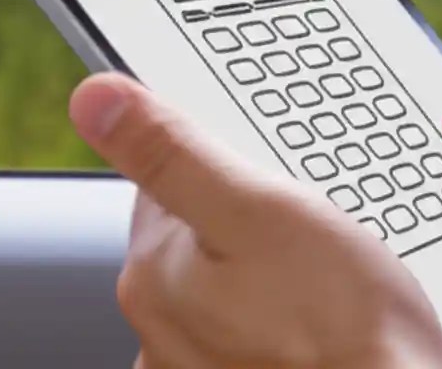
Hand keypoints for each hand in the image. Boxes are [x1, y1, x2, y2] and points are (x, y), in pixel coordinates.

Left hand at [69, 73, 441, 368]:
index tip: (269, 175)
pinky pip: (254, 327)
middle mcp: (161, 329)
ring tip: (321, 275)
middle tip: (308, 228)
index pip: (167, 182)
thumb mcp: (261, 210)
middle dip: (248, 221)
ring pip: (229, 284)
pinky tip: (319, 316)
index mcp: (153, 273)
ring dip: (266, 272)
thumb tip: (97, 100)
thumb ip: (175, 155)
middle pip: (199, 236)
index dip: (227, 164)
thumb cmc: (344, 324)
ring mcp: (200, 365)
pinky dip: (280, 317)